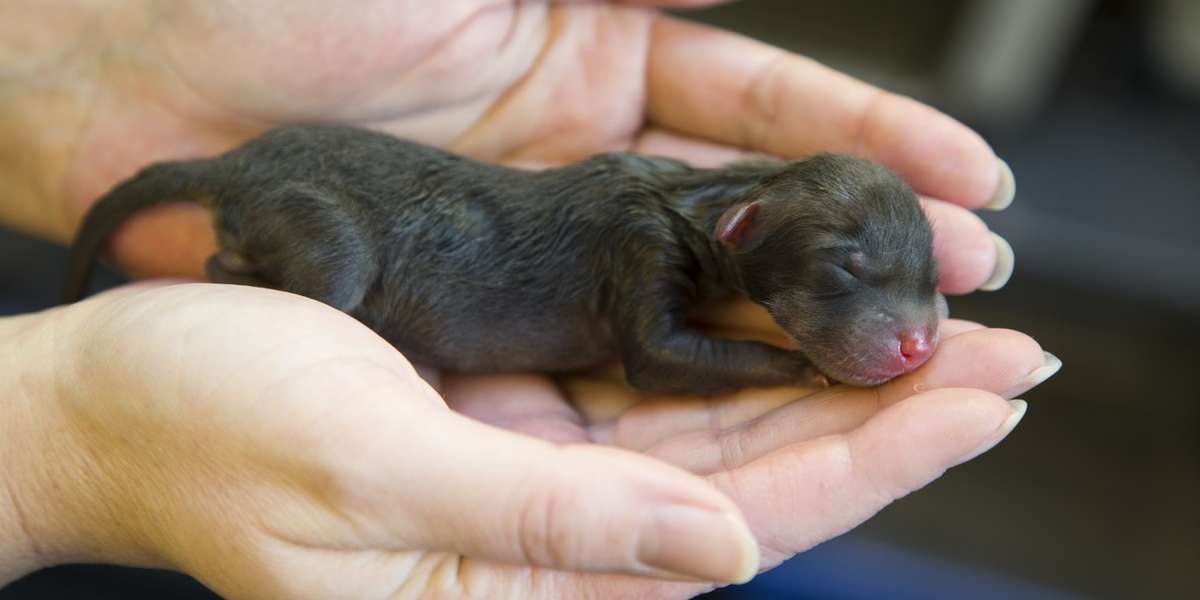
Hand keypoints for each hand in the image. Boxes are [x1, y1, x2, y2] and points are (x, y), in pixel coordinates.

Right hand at [2, 284, 1052, 598]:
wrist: (122, 399)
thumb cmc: (212, 436)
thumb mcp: (370, 478)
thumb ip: (546, 525)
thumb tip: (717, 549)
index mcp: (525, 576)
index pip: (741, 522)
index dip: (871, 459)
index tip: (981, 399)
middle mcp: (556, 534)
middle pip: (761, 478)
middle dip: (886, 417)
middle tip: (1007, 352)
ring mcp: (545, 472)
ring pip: (726, 430)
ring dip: (832, 380)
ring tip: (941, 331)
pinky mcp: (523, 416)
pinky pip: (660, 390)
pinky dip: (745, 353)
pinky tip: (803, 320)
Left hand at [8, 1, 1009, 293]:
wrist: (133, 80)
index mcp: (599, 48)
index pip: (768, 107)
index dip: (871, 144)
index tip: (971, 190)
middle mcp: (584, 150)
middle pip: (752, 215)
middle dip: (864, 257)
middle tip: (975, 308)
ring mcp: (540, 234)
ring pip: (696, 294)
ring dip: (798, 333)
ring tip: (913, 372)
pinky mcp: (486, 307)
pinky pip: (606, 349)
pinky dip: (688, 377)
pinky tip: (768, 407)